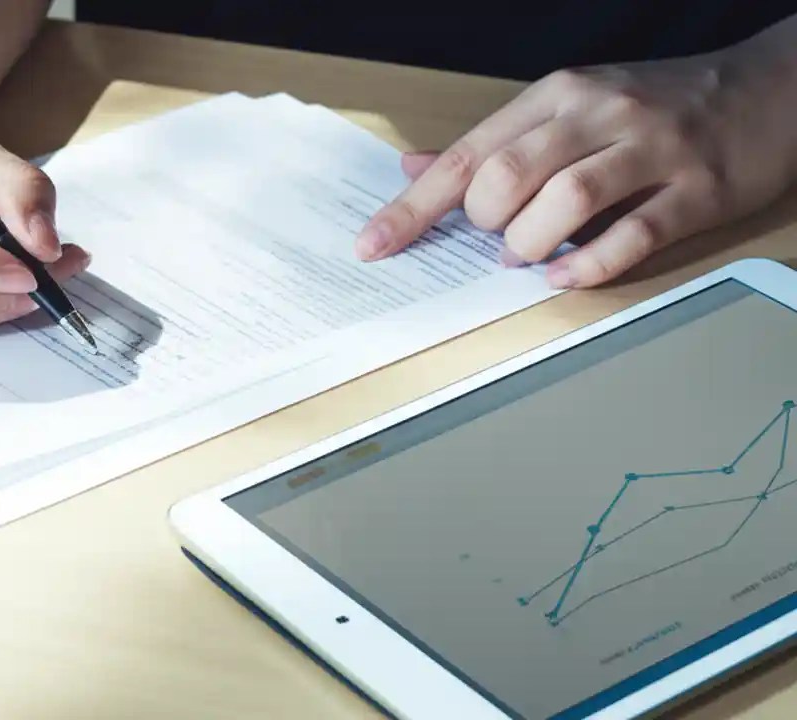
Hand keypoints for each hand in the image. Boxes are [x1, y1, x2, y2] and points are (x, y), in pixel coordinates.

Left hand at [355, 46, 796, 287]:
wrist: (767, 88)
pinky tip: (567, 279)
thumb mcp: (566, 107)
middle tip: (497, 239)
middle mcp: (598, 115)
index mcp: (555, 97)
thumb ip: (491, 144)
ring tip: (529, 256)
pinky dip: (591, 266)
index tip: (373, 246)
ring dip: (530, 245)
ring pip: (565, 203)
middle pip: (508, 178)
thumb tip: (413, 169)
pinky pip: (634, 235)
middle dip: (484, 224)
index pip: (466, 157)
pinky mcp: (697, 190)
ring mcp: (651, 151)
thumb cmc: (651, 105)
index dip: (413, 209)